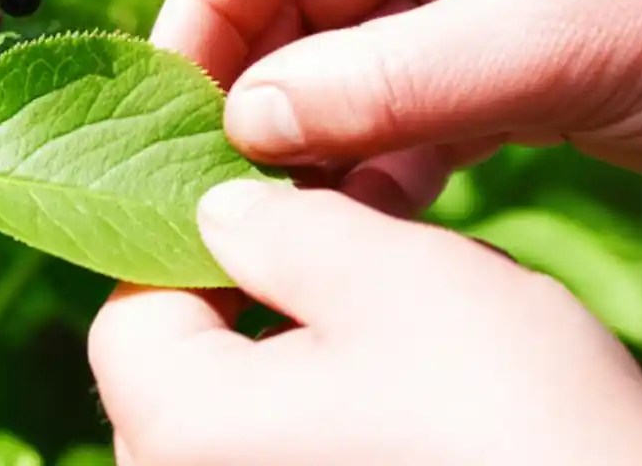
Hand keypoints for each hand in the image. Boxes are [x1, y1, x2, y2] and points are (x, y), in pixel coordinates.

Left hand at [89, 180, 641, 464]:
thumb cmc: (512, 423)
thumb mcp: (391, 278)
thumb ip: (278, 228)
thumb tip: (218, 213)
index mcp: (179, 432)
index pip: (129, 312)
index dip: (188, 238)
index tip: (263, 201)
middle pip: (178, 365)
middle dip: (251, 289)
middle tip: (338, 243)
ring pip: (240, 411)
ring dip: (298, 343)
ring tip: (389, 311)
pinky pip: (286, 451)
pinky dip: (326, 404)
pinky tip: (407, 381)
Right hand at [152, 0, 641, 187]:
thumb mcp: (551, 38)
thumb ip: (384, 80)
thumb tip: (246, 122)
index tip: (177, 96)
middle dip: (261, 78)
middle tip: (223, 174)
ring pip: (341, 50)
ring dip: (316, 129)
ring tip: (289, 206)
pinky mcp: (495, 44)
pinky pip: (399, 94)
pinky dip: (377, 152)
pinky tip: (365, 208)